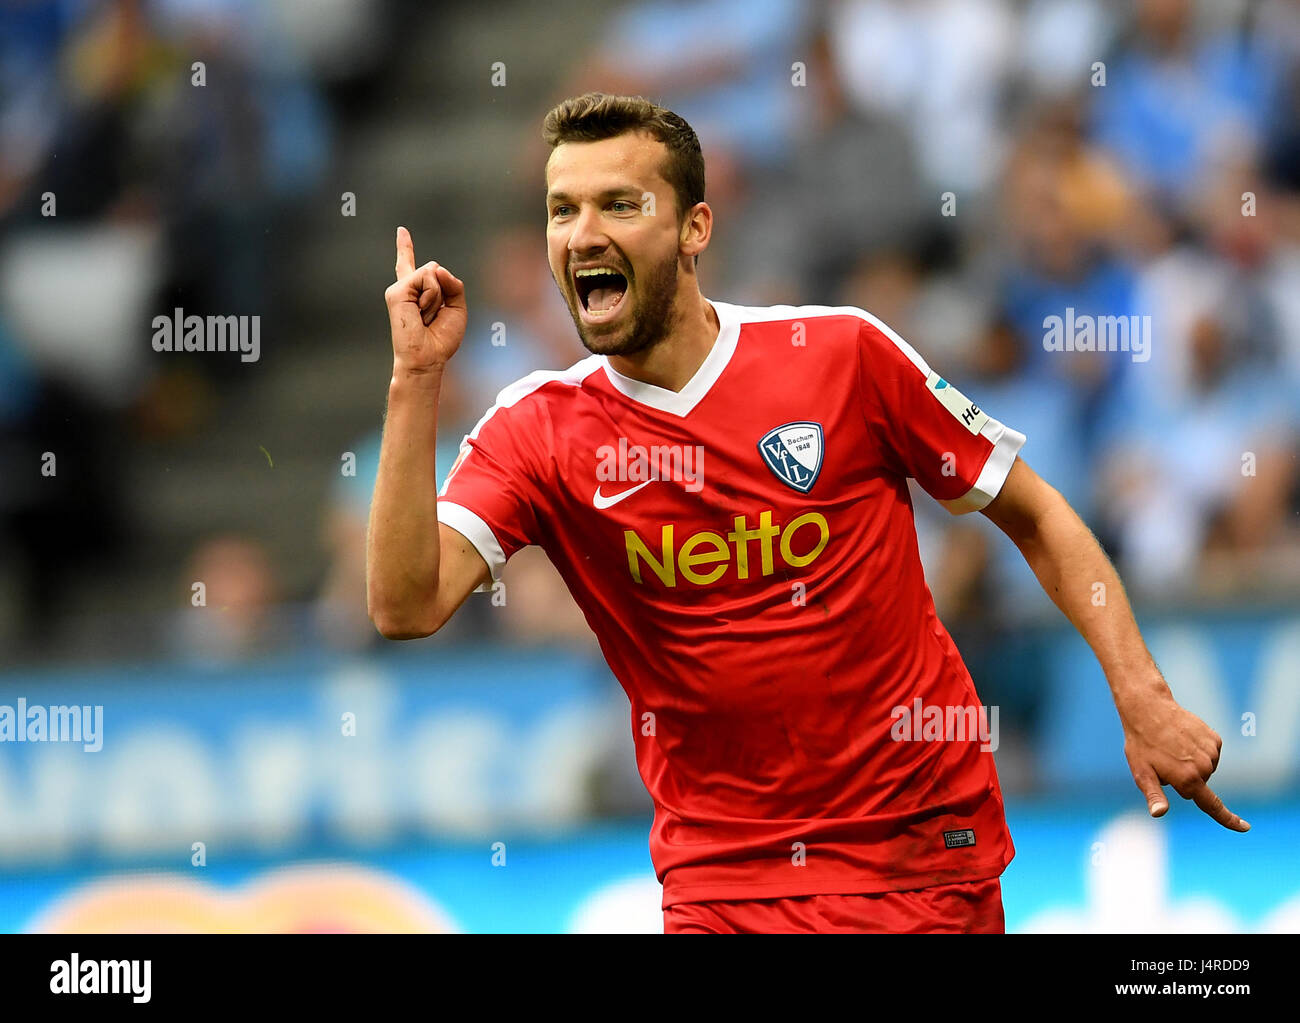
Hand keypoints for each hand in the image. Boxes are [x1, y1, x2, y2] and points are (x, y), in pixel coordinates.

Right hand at [384, 226, 465, 373]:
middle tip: (432, 317)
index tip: (401, 231)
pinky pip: (427, 278)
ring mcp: (400, 288)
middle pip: (435, 268)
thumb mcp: (457, 308)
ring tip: (426, 317)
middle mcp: (406, 288)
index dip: (405, 247)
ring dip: (438, 297)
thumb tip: (436, 267)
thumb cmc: (441, 338)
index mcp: (417, 292)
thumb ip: (453, 284)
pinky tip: (421, 314)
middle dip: (444, 291)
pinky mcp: (397, 292)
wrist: (428, 358)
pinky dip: (432, 297)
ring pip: (432, 272)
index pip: (411, 265)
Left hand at [1118, 685, 1248, 831]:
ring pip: (1204, 770)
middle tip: (1164, 761)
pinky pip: (1209, 755)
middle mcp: (1205, 766)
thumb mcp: (1142, 772)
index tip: (1245, 828)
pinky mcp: (1214, 739)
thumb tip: (1159, 814)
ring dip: (1190, 764)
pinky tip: (1183, 740)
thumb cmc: (1141, 744)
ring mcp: (1211, 751)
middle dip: (1184, 780)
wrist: (1149, 708)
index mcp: (1188, 779)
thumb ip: (1154, 795)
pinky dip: (1197, 752)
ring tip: (1171, 748)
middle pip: (1199, 786)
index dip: (1228, 819)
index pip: (1212, 806)